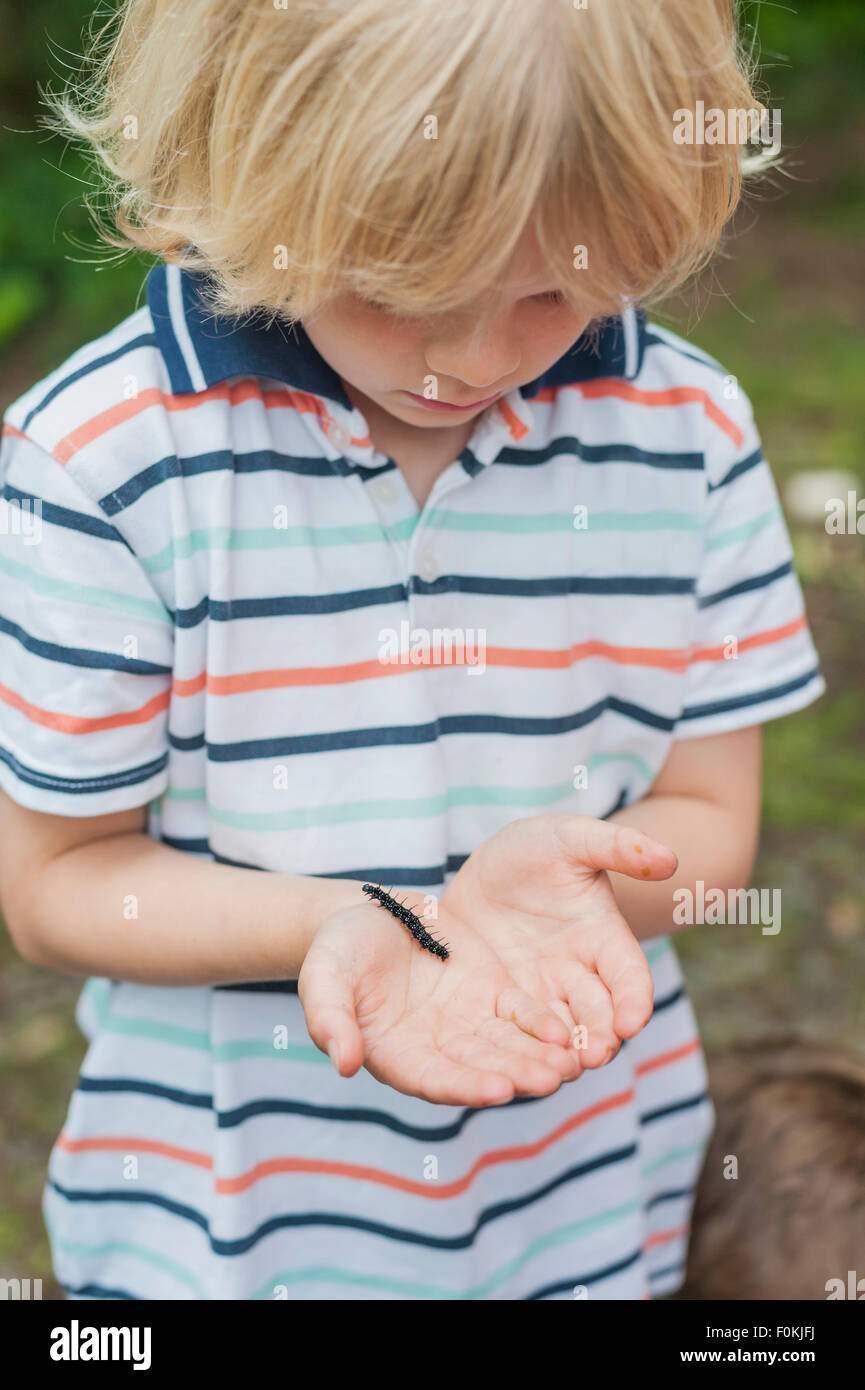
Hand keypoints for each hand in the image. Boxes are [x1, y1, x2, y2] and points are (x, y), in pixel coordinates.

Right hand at [298, 899, 581, 1106]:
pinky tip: (566, 1033)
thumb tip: (344, 1063)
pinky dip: (543, 1025)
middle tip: (551, 1080)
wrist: (366, 913)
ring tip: (570, 1064)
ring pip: (509, 1047)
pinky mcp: (492, 994)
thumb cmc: (336, 950)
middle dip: (517, 1076)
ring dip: (539, 1058)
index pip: (434, 1080)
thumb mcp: (324, 978)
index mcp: (397, 1054)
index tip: (498, 1091)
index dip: (466, 1087)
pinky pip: (522, 1015)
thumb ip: (330, 1020)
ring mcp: (468, 1023)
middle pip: (482, 1069)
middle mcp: (438, 1048)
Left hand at [441, 815, 677, 1069]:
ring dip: (563, 1054)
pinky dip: (519, 1051)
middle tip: (594, 1057)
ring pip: (560, 1032)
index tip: (632, 1020)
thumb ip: (618, 846)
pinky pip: (515, 1032)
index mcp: (604, 938)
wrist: (485, 868)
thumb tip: (669, 860)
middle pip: (597, 1014)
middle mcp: (579, 975)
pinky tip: (511, 1068)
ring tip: (557, 1072)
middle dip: (599, 1037)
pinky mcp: (504, 1002)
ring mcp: (541, 992)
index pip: (629, 976)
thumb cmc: (537, 847)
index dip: (634, 998)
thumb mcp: (571, 838)